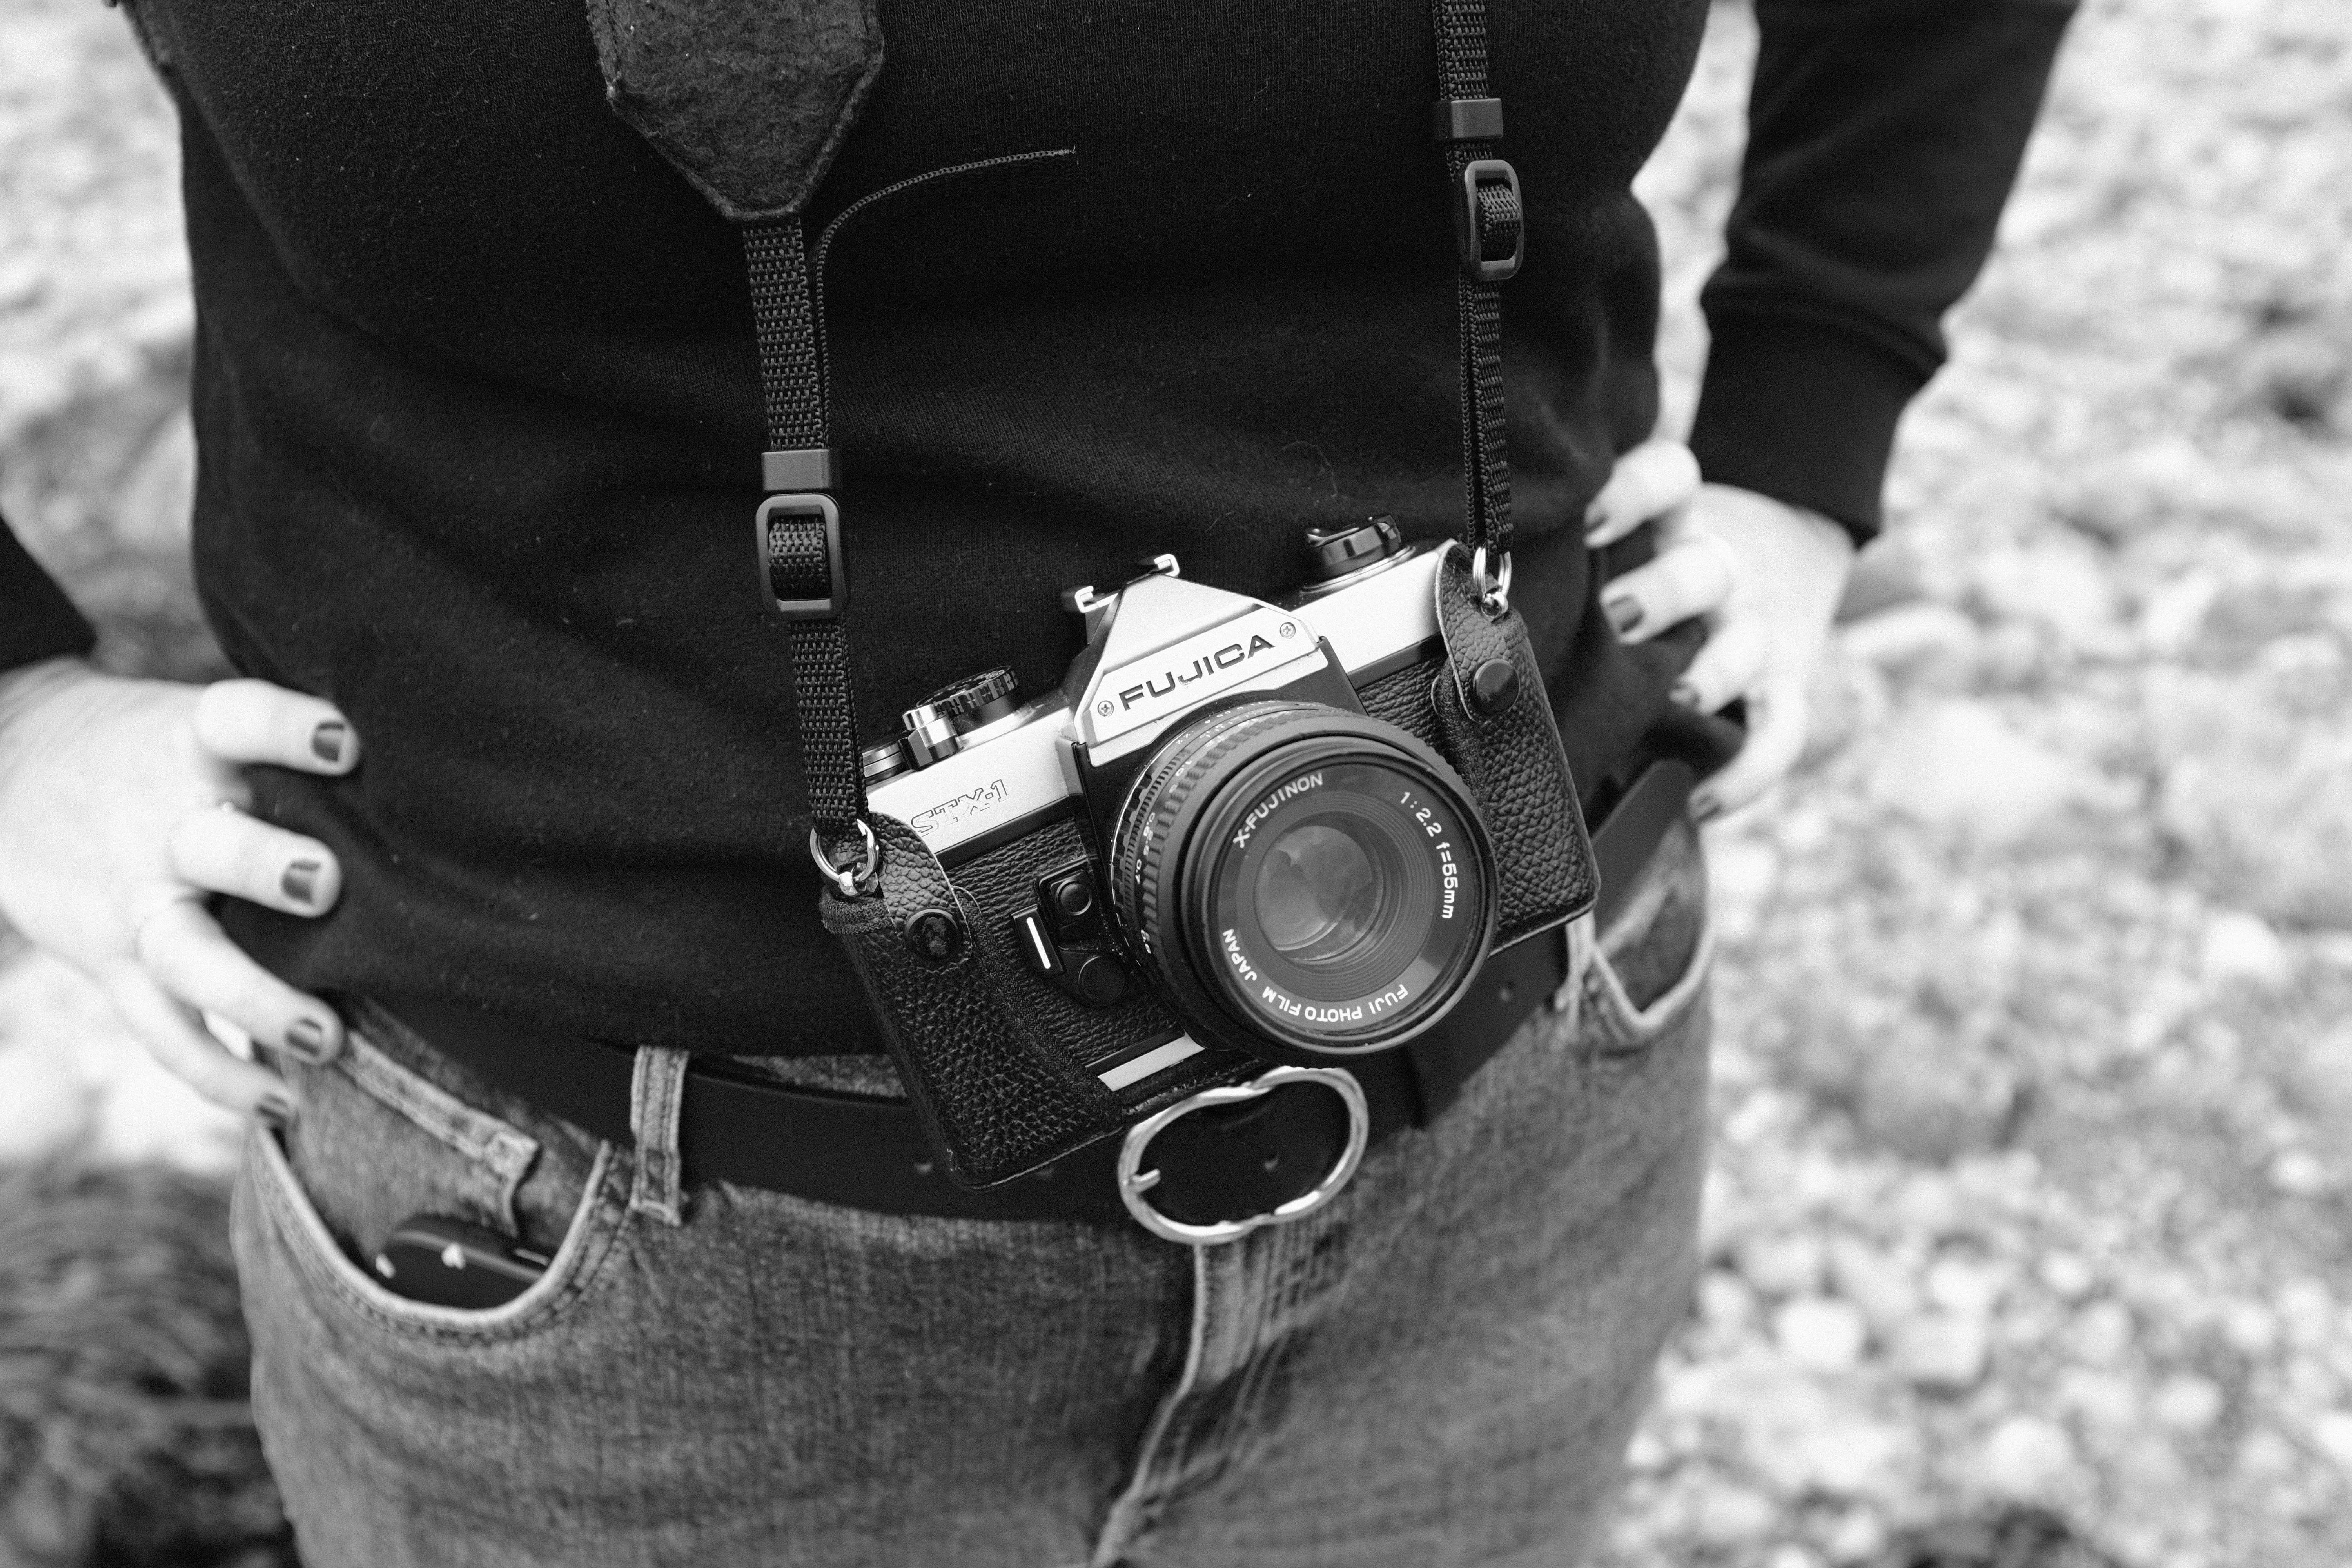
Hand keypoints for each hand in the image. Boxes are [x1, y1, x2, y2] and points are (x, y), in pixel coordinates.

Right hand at [0, 658, 360, 1115]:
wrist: (8, 768)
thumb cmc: (153, 751)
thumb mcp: (198, 725)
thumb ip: (281, 745)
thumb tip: (417, 761)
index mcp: (191, 748)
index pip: (236, 720)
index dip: (287, 728)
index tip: (347, 742)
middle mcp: (165, 828)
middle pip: (213, 850)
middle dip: (267, 870)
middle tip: (329, 886)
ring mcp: (135, 904)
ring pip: (188, 959)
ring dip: (256, 1001)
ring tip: (327, 1036)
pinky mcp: (111, 964)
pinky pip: (163, 1032)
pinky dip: (217, 1073)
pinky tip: (281, 1102)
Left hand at [1584, 439, 1856, 820]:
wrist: (1782, 555)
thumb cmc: (1648, 560)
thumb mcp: (1618, 531)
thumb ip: (1566, 544)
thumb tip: (1463, 572)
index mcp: (1668, 520)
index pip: (1670, 476)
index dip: (1634, 489)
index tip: (1586, 518)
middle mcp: (1713, 569)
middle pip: (1708, 566)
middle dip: (1665, 590)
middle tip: (1616, 614)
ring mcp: (1751, 628)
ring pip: (1749, 639)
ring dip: (1715, 668)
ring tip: (1678, 693)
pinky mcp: (1781, 687)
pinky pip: (1780, 731)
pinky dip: (1747, 770)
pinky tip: (1701, 801)